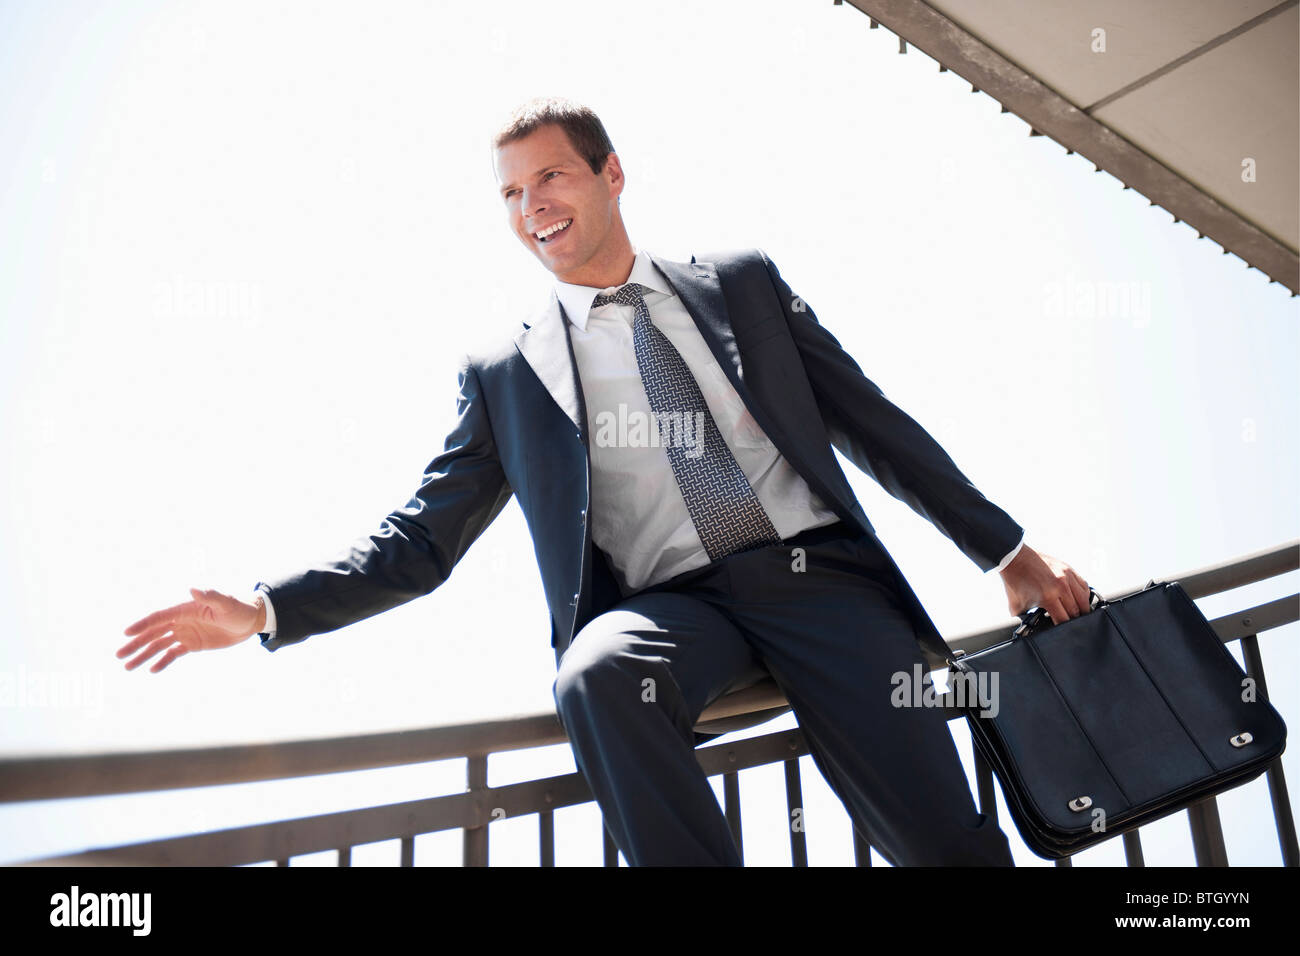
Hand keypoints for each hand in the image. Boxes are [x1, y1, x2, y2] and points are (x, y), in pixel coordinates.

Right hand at [118, 588, 263, 672]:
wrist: (251, 620)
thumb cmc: (239, 608)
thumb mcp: (226, 603)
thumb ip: (210, 596)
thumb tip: (194, 588)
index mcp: (185, 610)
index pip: (159, 618)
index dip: (143, 625)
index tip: (126, 633)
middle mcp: (181, 621)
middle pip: (153, 634)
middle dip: (136, 644)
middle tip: (119, 655)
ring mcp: (185, 633)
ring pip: (159, 646)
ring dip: (143, 655)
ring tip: (128, 666)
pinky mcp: (192, 644)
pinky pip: (173, 654)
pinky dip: (162, 662)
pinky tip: (151, 670)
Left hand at [999, 544, 1091, 624]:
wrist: (1014, 558)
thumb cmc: (1015, 580)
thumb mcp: (1016, 604)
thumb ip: (1025, 618)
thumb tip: (1026, 629)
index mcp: (1048, 597)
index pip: (1064, 619)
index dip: (1063, 628)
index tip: (1061, 631)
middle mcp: (1061, 586)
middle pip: (1076, 611)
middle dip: (1073, 620)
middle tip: (1070, 624)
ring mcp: (1067, 576)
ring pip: (1084, 599)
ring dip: (1082, 608)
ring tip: (1078, 614)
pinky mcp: (1068, 569)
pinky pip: (1084, 585)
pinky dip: (1083, 595)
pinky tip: (1079, 600)